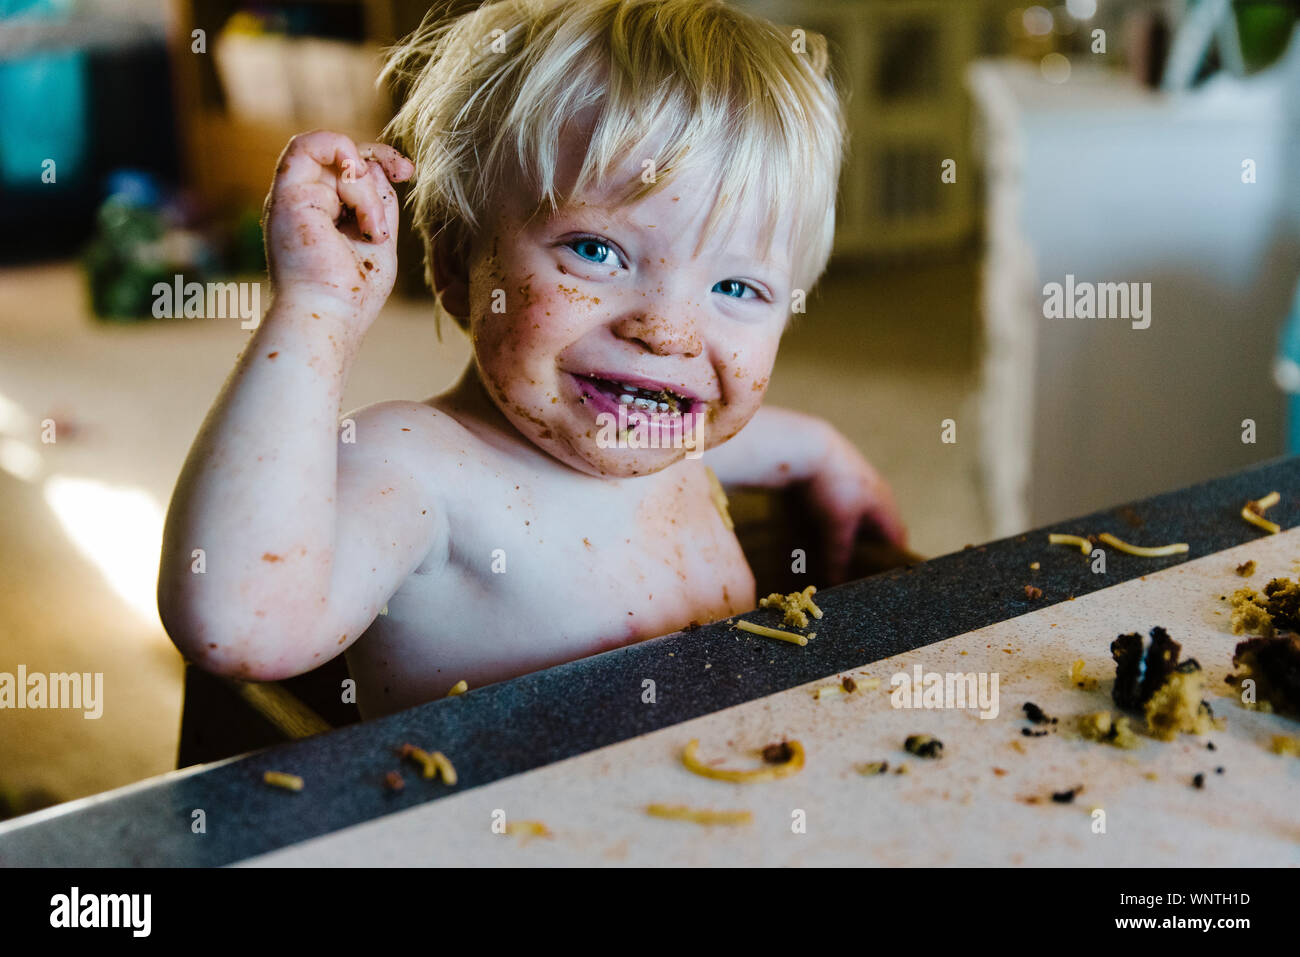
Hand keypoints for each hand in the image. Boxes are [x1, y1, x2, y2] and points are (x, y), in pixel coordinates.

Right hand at [262, 130, 413, 332]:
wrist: (328, 315)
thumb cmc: (352, 293)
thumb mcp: (378, 237)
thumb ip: (378, 201)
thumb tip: (379, 166)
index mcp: (322, 213)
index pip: (348, 167)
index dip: (380, 158)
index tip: (408, 171)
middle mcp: (304, 202)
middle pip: (344, 156)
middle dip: (379, 158)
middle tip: (404, 173)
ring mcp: (292, 197)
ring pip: (335, 158)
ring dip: (365, 186)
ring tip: (371, 228)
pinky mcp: (285, 195)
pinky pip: (307, 146)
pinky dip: (340, 156)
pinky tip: (357, 191)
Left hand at [803, 431, 906, 584]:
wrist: (805, 447)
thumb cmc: (829, 487)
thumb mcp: (835, 527)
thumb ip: (838, 557)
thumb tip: (837, 583)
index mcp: (885, 505)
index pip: (897, 541)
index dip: (890, 563)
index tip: (878, 581)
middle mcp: (877, 493)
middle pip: (879, 529)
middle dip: (868, 550)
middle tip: (854, 571)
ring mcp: (858, 483)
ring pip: (860, 517)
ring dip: (850, 535)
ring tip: (835, 553)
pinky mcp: (838, 477)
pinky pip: (843, 505)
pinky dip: (836, 520)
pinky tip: (820, 529)